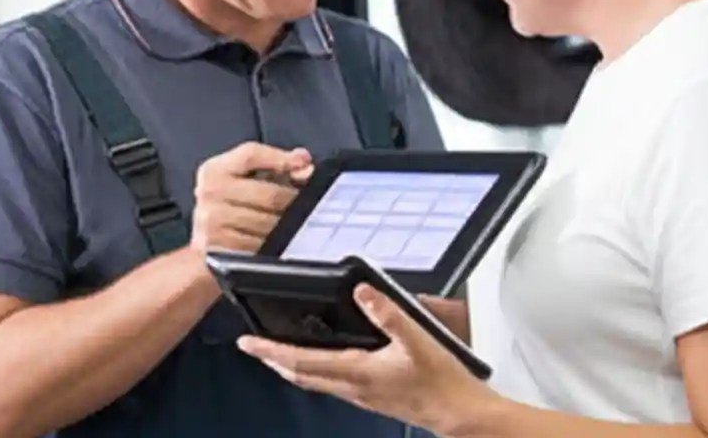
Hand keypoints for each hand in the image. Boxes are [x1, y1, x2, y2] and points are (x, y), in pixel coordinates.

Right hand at [189, 142, 313, 256]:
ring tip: (293, 224)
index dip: (281, 158)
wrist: (204, 240)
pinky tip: (275, 241)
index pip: (251, 155)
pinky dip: (272, 246)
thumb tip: (305, 164)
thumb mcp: (246, 176)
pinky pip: (259, 246)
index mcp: (214, 170)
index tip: (304, 166)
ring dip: (287, 226)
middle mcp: (210, 192)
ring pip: (268, 223)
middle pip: (269, 194)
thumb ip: (276, 163)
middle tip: (307, 205)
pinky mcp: (218, 248)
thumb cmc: (230, 203)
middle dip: (294, 201)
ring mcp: (211, 221)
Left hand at [237, 284, 499, 435]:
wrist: (460, 415)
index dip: (270, 351)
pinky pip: (332, 384)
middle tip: (252, 347)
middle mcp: (352, 387)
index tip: (247, 343)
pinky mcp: (371, 397)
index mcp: (356, 372)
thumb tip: (363, 292)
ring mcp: (361, 395)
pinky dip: (314, 371)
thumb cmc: (442, 382)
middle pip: (299, 374)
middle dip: (272, 360)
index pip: (300, 361)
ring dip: (291, 366)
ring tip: (277, 353)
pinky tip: (322, 363)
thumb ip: (389, 313)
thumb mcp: (418, 340)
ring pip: (314, 381)